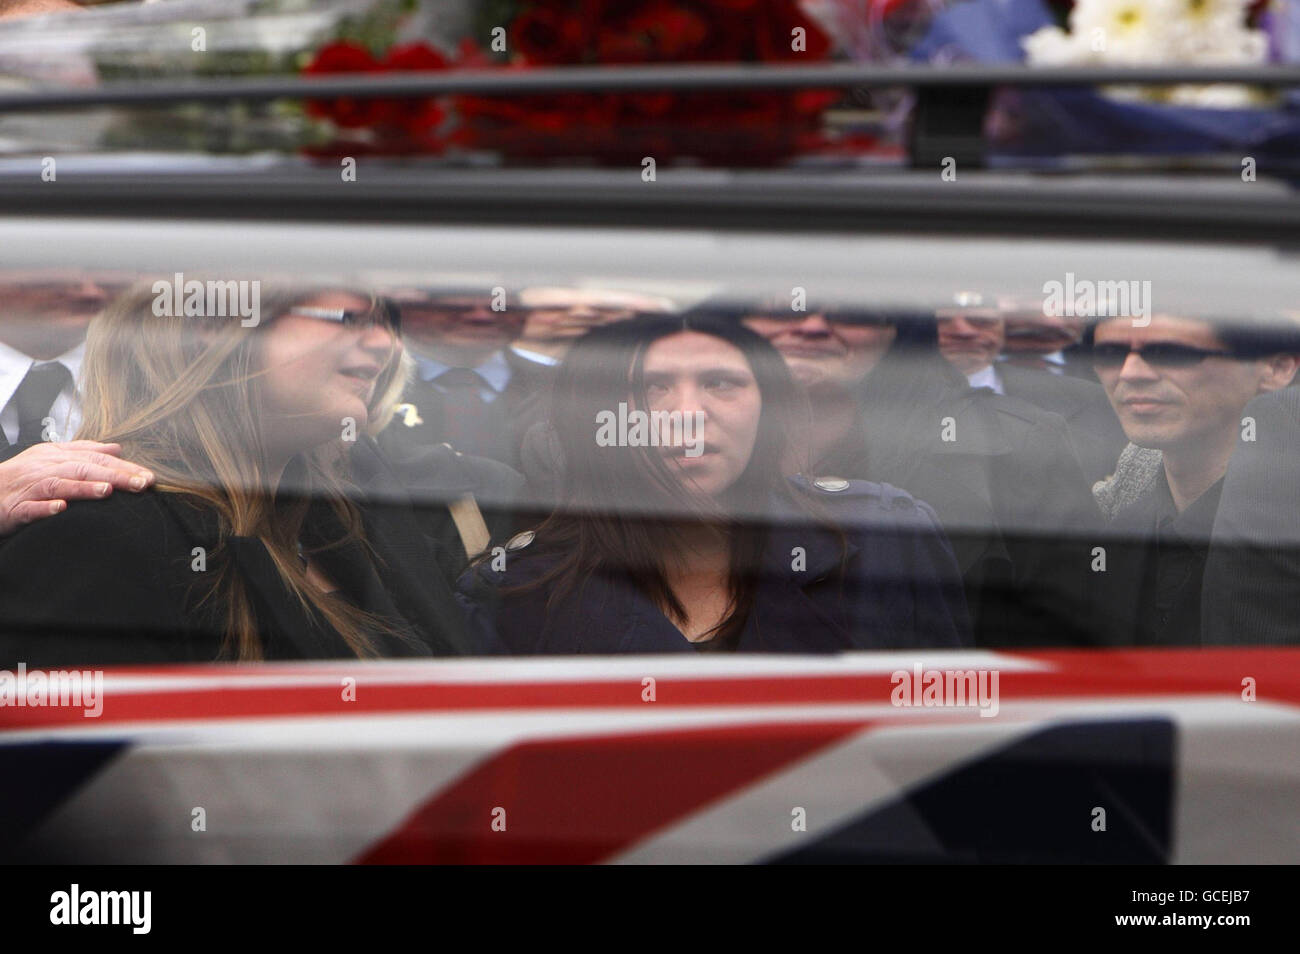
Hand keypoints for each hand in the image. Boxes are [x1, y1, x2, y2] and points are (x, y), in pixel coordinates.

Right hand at [0, 440, 154, 535]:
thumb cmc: (21, 478)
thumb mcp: (52, 458)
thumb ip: (84, 451)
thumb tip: (117, 448)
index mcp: (57, 456)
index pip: (96, 458)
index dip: (124, 466)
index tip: (149, 476)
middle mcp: (46, 468)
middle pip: (83, 469)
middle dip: (115, 475)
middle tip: (142, 483)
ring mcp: (30, 488)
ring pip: (59, 484)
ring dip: (83, 487)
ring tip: (108, 490)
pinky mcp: (16, 508)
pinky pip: (31, 507)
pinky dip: (45, 508)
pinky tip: (61, 509)